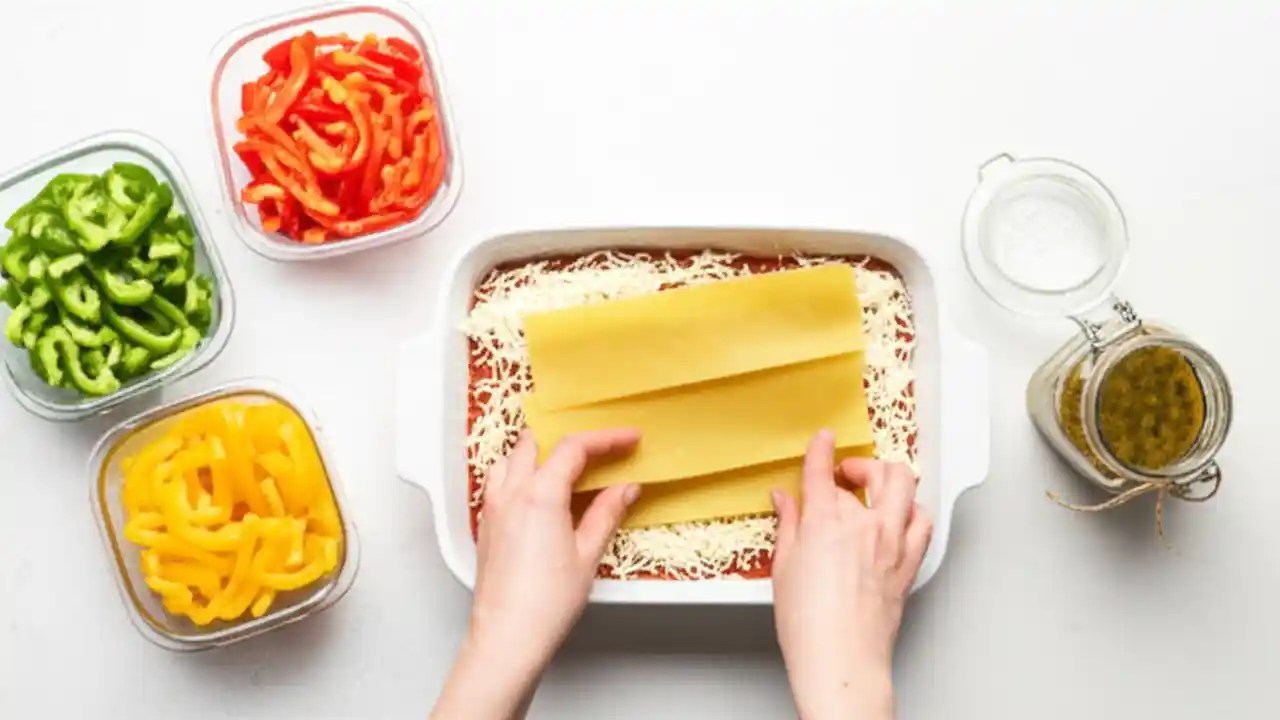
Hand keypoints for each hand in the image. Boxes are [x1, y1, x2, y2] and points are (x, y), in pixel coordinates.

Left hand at [432, 428, 640, 719]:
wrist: (507, 636)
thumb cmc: (546, 603)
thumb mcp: (588, 554)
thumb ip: (607, 513)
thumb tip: (625, 488)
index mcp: (540, 494)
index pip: (574, 447)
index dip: (606, 438)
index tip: (629, 439)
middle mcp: (511, 493)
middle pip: (537, 443)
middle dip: (570, 441)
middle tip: (601, 451)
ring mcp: (494, 508)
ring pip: (511, 458)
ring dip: (538, 453)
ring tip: (567, 466)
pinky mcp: (486, 525)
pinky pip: (499, 481)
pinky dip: (520, 473)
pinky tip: (539, 493)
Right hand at [771, 430, 932, 719]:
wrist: (841, 659)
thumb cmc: (809, 624)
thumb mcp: (783, 566)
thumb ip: (788, 525)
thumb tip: (784, 500)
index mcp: (826, 521)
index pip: (822, 471)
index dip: (821, 450)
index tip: (823, 439)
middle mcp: (864, 525)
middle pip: (871, 474)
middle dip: (857, 466)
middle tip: (845, 474)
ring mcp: (891, 542)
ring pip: (905, 488)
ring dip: (891, 480)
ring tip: (878, 487)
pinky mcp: (908, 564)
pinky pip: (922, 524)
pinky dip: (912, 512)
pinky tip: (901, 517)